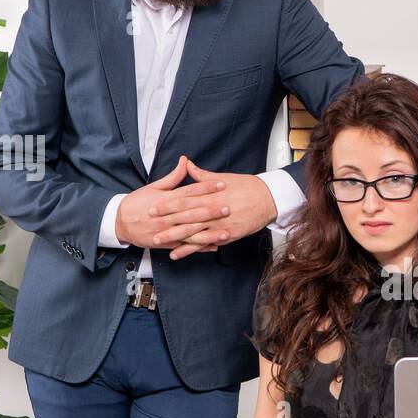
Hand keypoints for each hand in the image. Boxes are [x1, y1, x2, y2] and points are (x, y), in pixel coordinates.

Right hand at [114, 156, 216, 252]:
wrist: (120, 222)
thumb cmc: (138, 203)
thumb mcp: (154, 187)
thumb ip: (173, 177)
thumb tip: (185, 160)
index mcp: (165, 199)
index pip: (189, 192)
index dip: (206, 188)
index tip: (221, 184)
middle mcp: (167, 216)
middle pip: (192, 213)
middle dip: (211, 210)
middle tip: (228, 207)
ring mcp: (167, 231)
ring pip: (190, 232)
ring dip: (209, 233)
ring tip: (226, 232)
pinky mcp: (166, 243)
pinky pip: (185, 246)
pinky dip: (199, 247)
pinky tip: (214, 246)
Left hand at [151, 162, 276, 260]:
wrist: (268, 198)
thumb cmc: (246, 186)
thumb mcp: (222, 177)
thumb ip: (201, 175)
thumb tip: (187, 163)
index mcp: (209, 194)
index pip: (183, 200)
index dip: (166, 204)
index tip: (152, 207)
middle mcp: (212, 210)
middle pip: (184, 217)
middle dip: (165, 222)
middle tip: (149, 226)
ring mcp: (219, 224)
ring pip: (192, 232)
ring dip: (174, 238)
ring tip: (158, 242)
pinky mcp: (226, 235)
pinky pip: (205, 243)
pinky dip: (190, 249)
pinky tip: (178, 253)